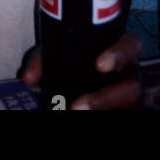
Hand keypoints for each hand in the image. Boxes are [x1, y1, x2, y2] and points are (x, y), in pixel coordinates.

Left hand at [19, 33, 142, 109]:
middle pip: (132, 86)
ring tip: (75, 113)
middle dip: (106, 98)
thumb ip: (43, 60)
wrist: (84, 77)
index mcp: (120, 49)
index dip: (119, 54)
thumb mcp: (60, 52)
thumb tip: (27, 77)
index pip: (131, 44)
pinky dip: (106, 113)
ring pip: (130, 105)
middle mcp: (130, 73)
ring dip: (104, 110)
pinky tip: (87, 114)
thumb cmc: (76, 56)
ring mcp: (131, 95)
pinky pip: (123, 113)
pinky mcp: (126, 108)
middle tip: (78, 107)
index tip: (100, 65)